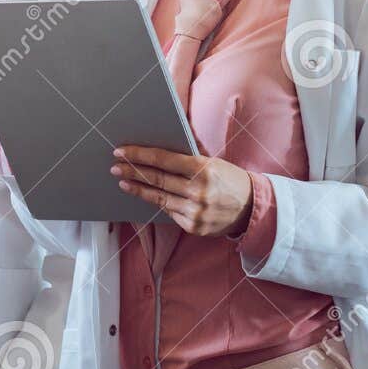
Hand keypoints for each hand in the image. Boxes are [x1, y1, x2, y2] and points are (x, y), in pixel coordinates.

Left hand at [112, 146, 253, 236]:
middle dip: (133, 171)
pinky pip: (169, 212)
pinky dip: (157, 202)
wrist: (252, 208)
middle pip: (157, 179)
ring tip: (123, 181)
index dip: (139, 155)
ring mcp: (196, 211)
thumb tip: (159, 141)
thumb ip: (189, 154)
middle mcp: (199, 191)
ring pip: (159, 198)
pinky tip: (146, 195)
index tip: (121, 151)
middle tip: (115, 166)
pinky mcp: (194, 227)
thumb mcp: (213, 161)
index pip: (163, 160)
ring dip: (138, 189)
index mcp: (204, 169)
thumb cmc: (228, 178)